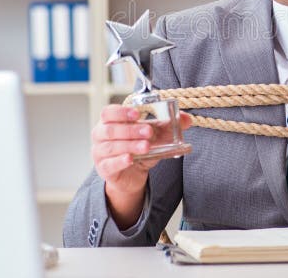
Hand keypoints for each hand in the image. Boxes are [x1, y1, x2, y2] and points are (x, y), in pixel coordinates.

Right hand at [92, 105, 191, 225]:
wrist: (132, 175)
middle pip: (110, 129)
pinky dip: (120, 160)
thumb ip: (168, 125)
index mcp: (110, 121)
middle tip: (149, 131)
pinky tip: (130, 159)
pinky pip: (110, 164)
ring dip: (130, 145)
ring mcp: (100, 153)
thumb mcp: (155, 136)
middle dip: (131, 129)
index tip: (138, 113)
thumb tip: (187, 119)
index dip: (121, 112)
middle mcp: (101, 135)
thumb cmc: (139, 149)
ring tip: (146, 146)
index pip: (108, 112)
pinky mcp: (104, 169)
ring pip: (112, 146)